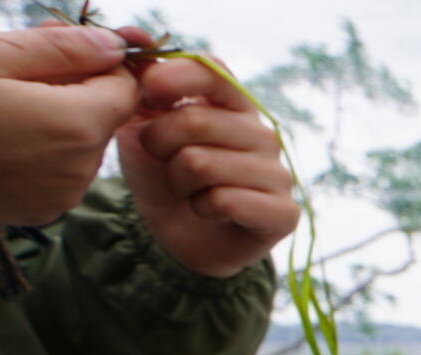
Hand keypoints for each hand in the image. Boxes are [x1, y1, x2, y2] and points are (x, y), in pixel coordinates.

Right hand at [0, 25, 136, 225]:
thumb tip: (116, 45)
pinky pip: (59, 171)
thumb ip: (63, 49)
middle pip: (103, 116)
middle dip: (75, 86)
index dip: (105, 62)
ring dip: (56, 116)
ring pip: (81, 144)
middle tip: (21, 63)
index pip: (127, 88)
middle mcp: (80, 169)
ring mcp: (60, 196)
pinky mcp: (37, 211)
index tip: (69, 43)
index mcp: (77, 125)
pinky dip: (41, 147)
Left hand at [118, 39, 297, 277]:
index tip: (147, 92)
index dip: (175, 75)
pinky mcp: (283, 213)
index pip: (214, 70)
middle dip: (159, 143)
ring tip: (185, 189)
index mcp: (233, 105)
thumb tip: (137, 52)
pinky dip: (201, 208)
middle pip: (195, 120)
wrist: (181, 237)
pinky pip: (225, 200)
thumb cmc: (165, 177)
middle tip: (160, 159)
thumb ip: (141, 93)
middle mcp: (261, 134)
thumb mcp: (142, 129)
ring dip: (177, 181)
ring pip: (202, 163)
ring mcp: (277, 173)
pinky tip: (206, 212)